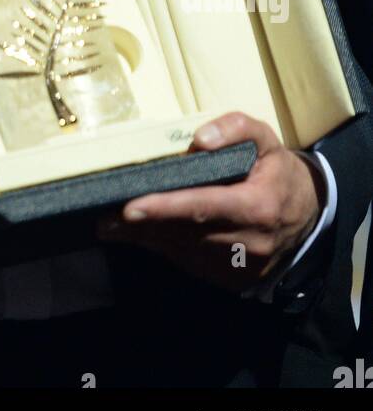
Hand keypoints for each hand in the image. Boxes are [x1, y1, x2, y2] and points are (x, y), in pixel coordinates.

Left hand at [95, 111, 325, 291]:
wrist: (306, 216)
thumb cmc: (277, 171)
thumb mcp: (267, 139)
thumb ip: (236, 129)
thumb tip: (200, 140)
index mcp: (258, 207)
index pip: (204, 207)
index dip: (165, 208)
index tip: (130, 207)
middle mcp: (248, 243)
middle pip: (186, 234)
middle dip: (143, 226)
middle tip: (104, 217)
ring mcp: (240, 268)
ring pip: (183, 253)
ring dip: (146, 239)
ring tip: (111, 225)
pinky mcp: (232, 281)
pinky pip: (189, 263)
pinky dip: (163, 248)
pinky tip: (140, 234)